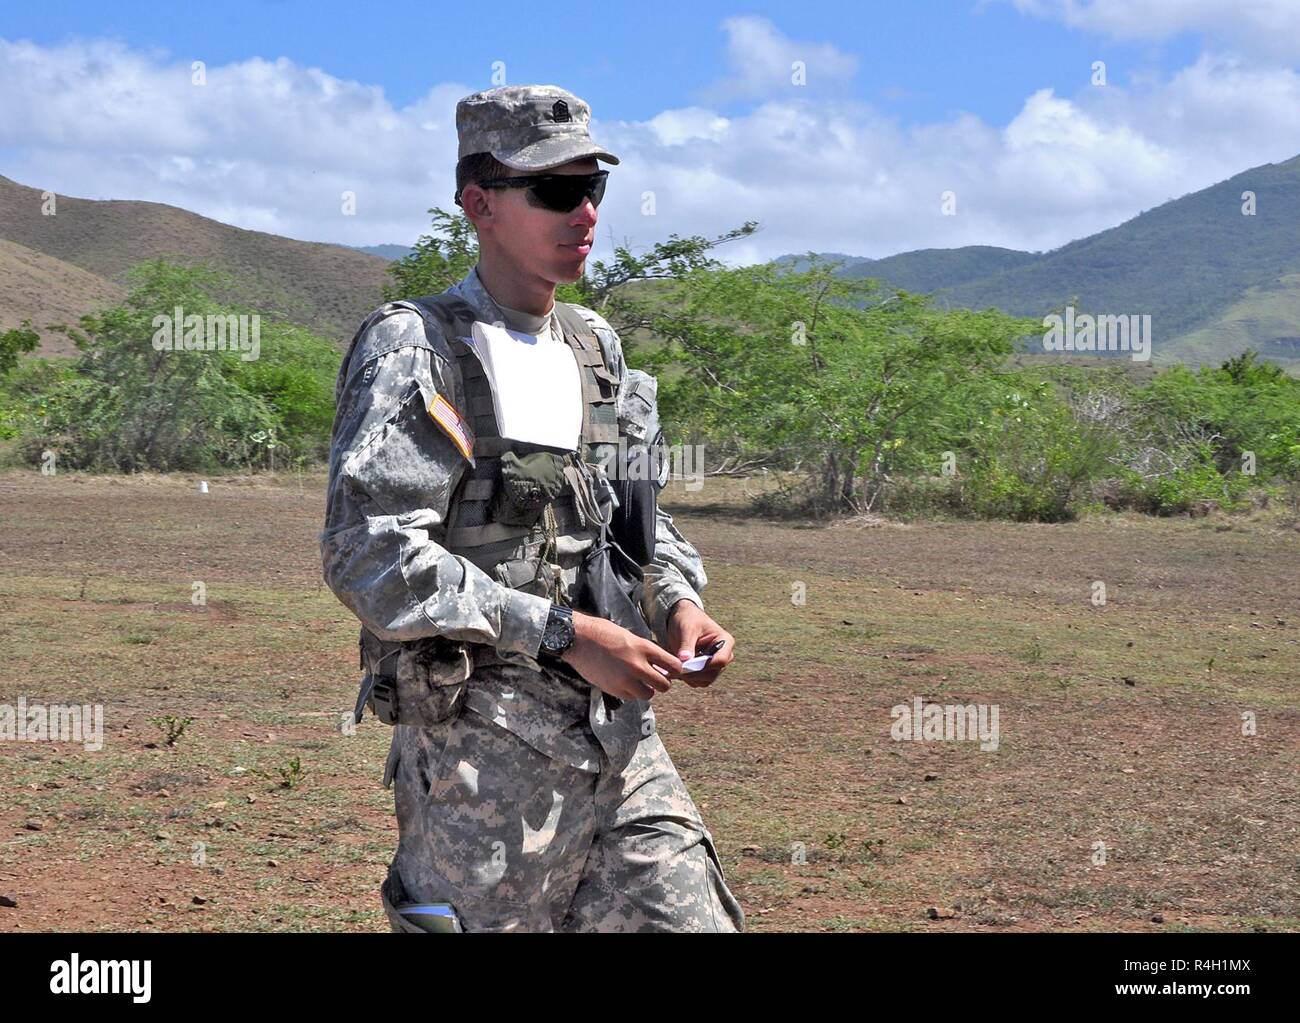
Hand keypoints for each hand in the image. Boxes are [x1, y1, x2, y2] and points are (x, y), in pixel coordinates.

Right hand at [560, 610, 685, 700]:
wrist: (578, 639)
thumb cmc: (604, 633)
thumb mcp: (631, 637)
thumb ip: (646, 653)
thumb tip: (661, 668)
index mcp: (644, 648)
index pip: (674, 666)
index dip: (676, 670)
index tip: (672, 670)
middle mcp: (638, 665)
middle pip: (664, 685)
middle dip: (662, 683)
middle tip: (656, 678)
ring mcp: (625, 679)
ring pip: (648, 694)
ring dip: (646, 690)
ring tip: (639, 681)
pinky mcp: (614, 689)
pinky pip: (631, 697)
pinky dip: (631, 692)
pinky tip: (624, 682)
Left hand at [666, 599, 734, 687]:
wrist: (683, 619)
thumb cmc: (688, 620)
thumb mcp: (687, 629)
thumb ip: (686, 645)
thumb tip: (684, 660)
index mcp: (725, 641)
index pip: (721, 660)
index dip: (704, 665)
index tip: (686, 664)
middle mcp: (724, 655)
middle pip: (713, 674)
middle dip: (694, 673)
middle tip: (676, 667)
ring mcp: (715, 665)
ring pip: (705, 681)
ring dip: (689, 677)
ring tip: (675, 665)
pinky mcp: (705, 671)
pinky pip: (697, 682)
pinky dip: (686, 678)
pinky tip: (677, 667)